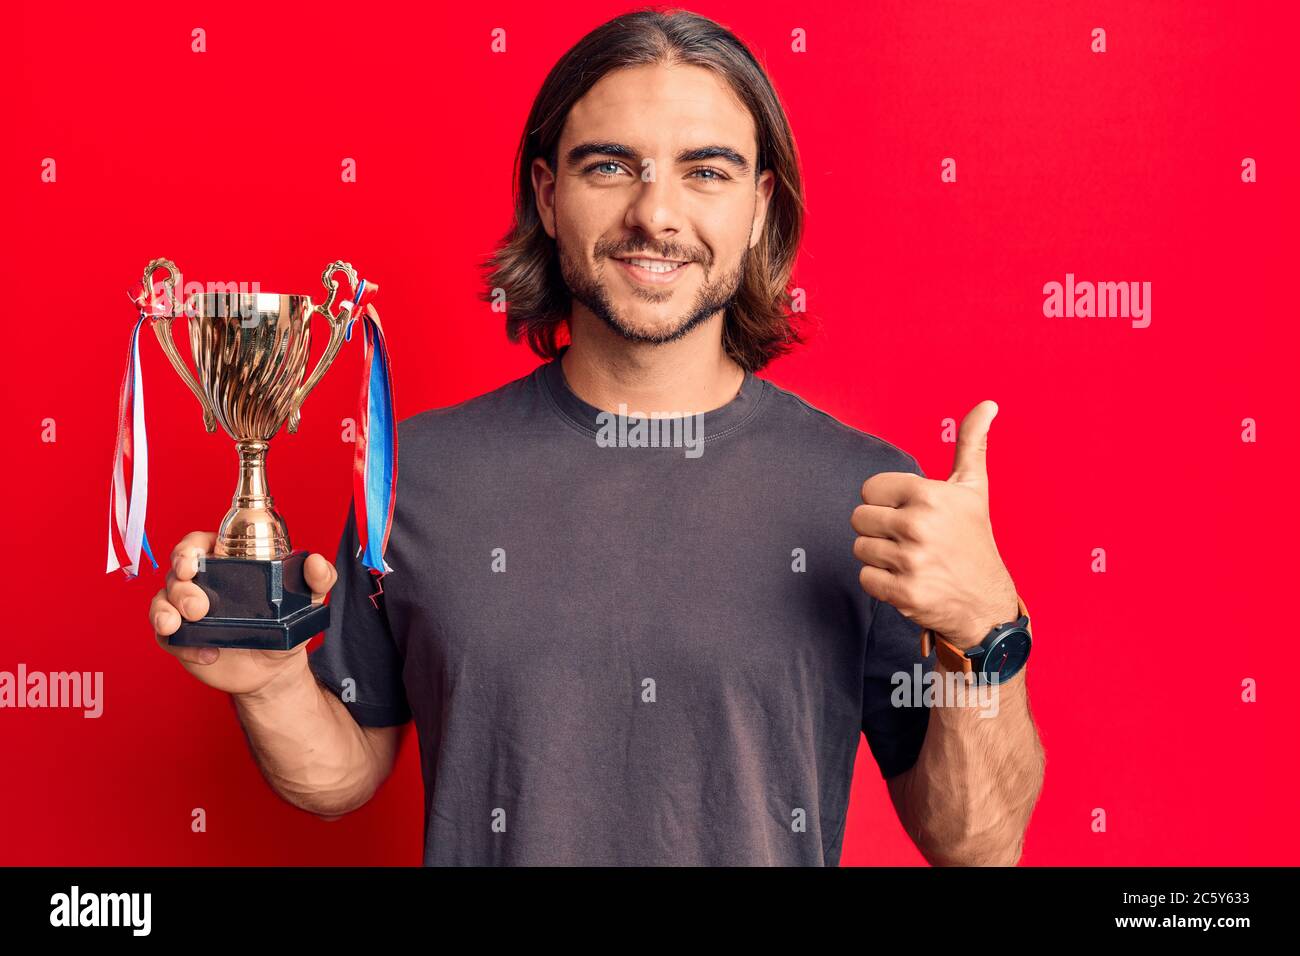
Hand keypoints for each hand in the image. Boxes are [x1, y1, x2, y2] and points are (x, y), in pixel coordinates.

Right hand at [149, 531, 337, 696]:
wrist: (276, 669)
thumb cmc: (288, 624)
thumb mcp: (307, 600)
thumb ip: (319, 578)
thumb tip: (316, 562)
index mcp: (227, 563)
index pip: (197, 545)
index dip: (188, 548)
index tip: (193, 561)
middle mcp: (202, 583)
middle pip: (175, 573)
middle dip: (180, 585)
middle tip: (199, 606)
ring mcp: (187, 611)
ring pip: (162, 601)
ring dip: (166, 611)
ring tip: (187, 624)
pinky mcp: (182, 640)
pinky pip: (167, 638)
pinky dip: (180, 645)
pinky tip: (207, 654)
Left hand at [852, 400, 1018, 649]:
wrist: (986, 602)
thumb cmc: (973, 539)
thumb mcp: (973, 488)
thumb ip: (971, 443)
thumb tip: (988, 404)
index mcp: (930, 495)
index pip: (870, 489)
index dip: (886, 502)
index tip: (910, 513)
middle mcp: (919, 525)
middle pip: (859, 519)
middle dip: (880, 530)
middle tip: (910, 540)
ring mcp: (911, 561)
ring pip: (860, 549)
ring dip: (880, 557)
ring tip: (911, 560)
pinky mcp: (903, 592)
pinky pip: (865, 578)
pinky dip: (881, 583)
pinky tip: (908, 580)